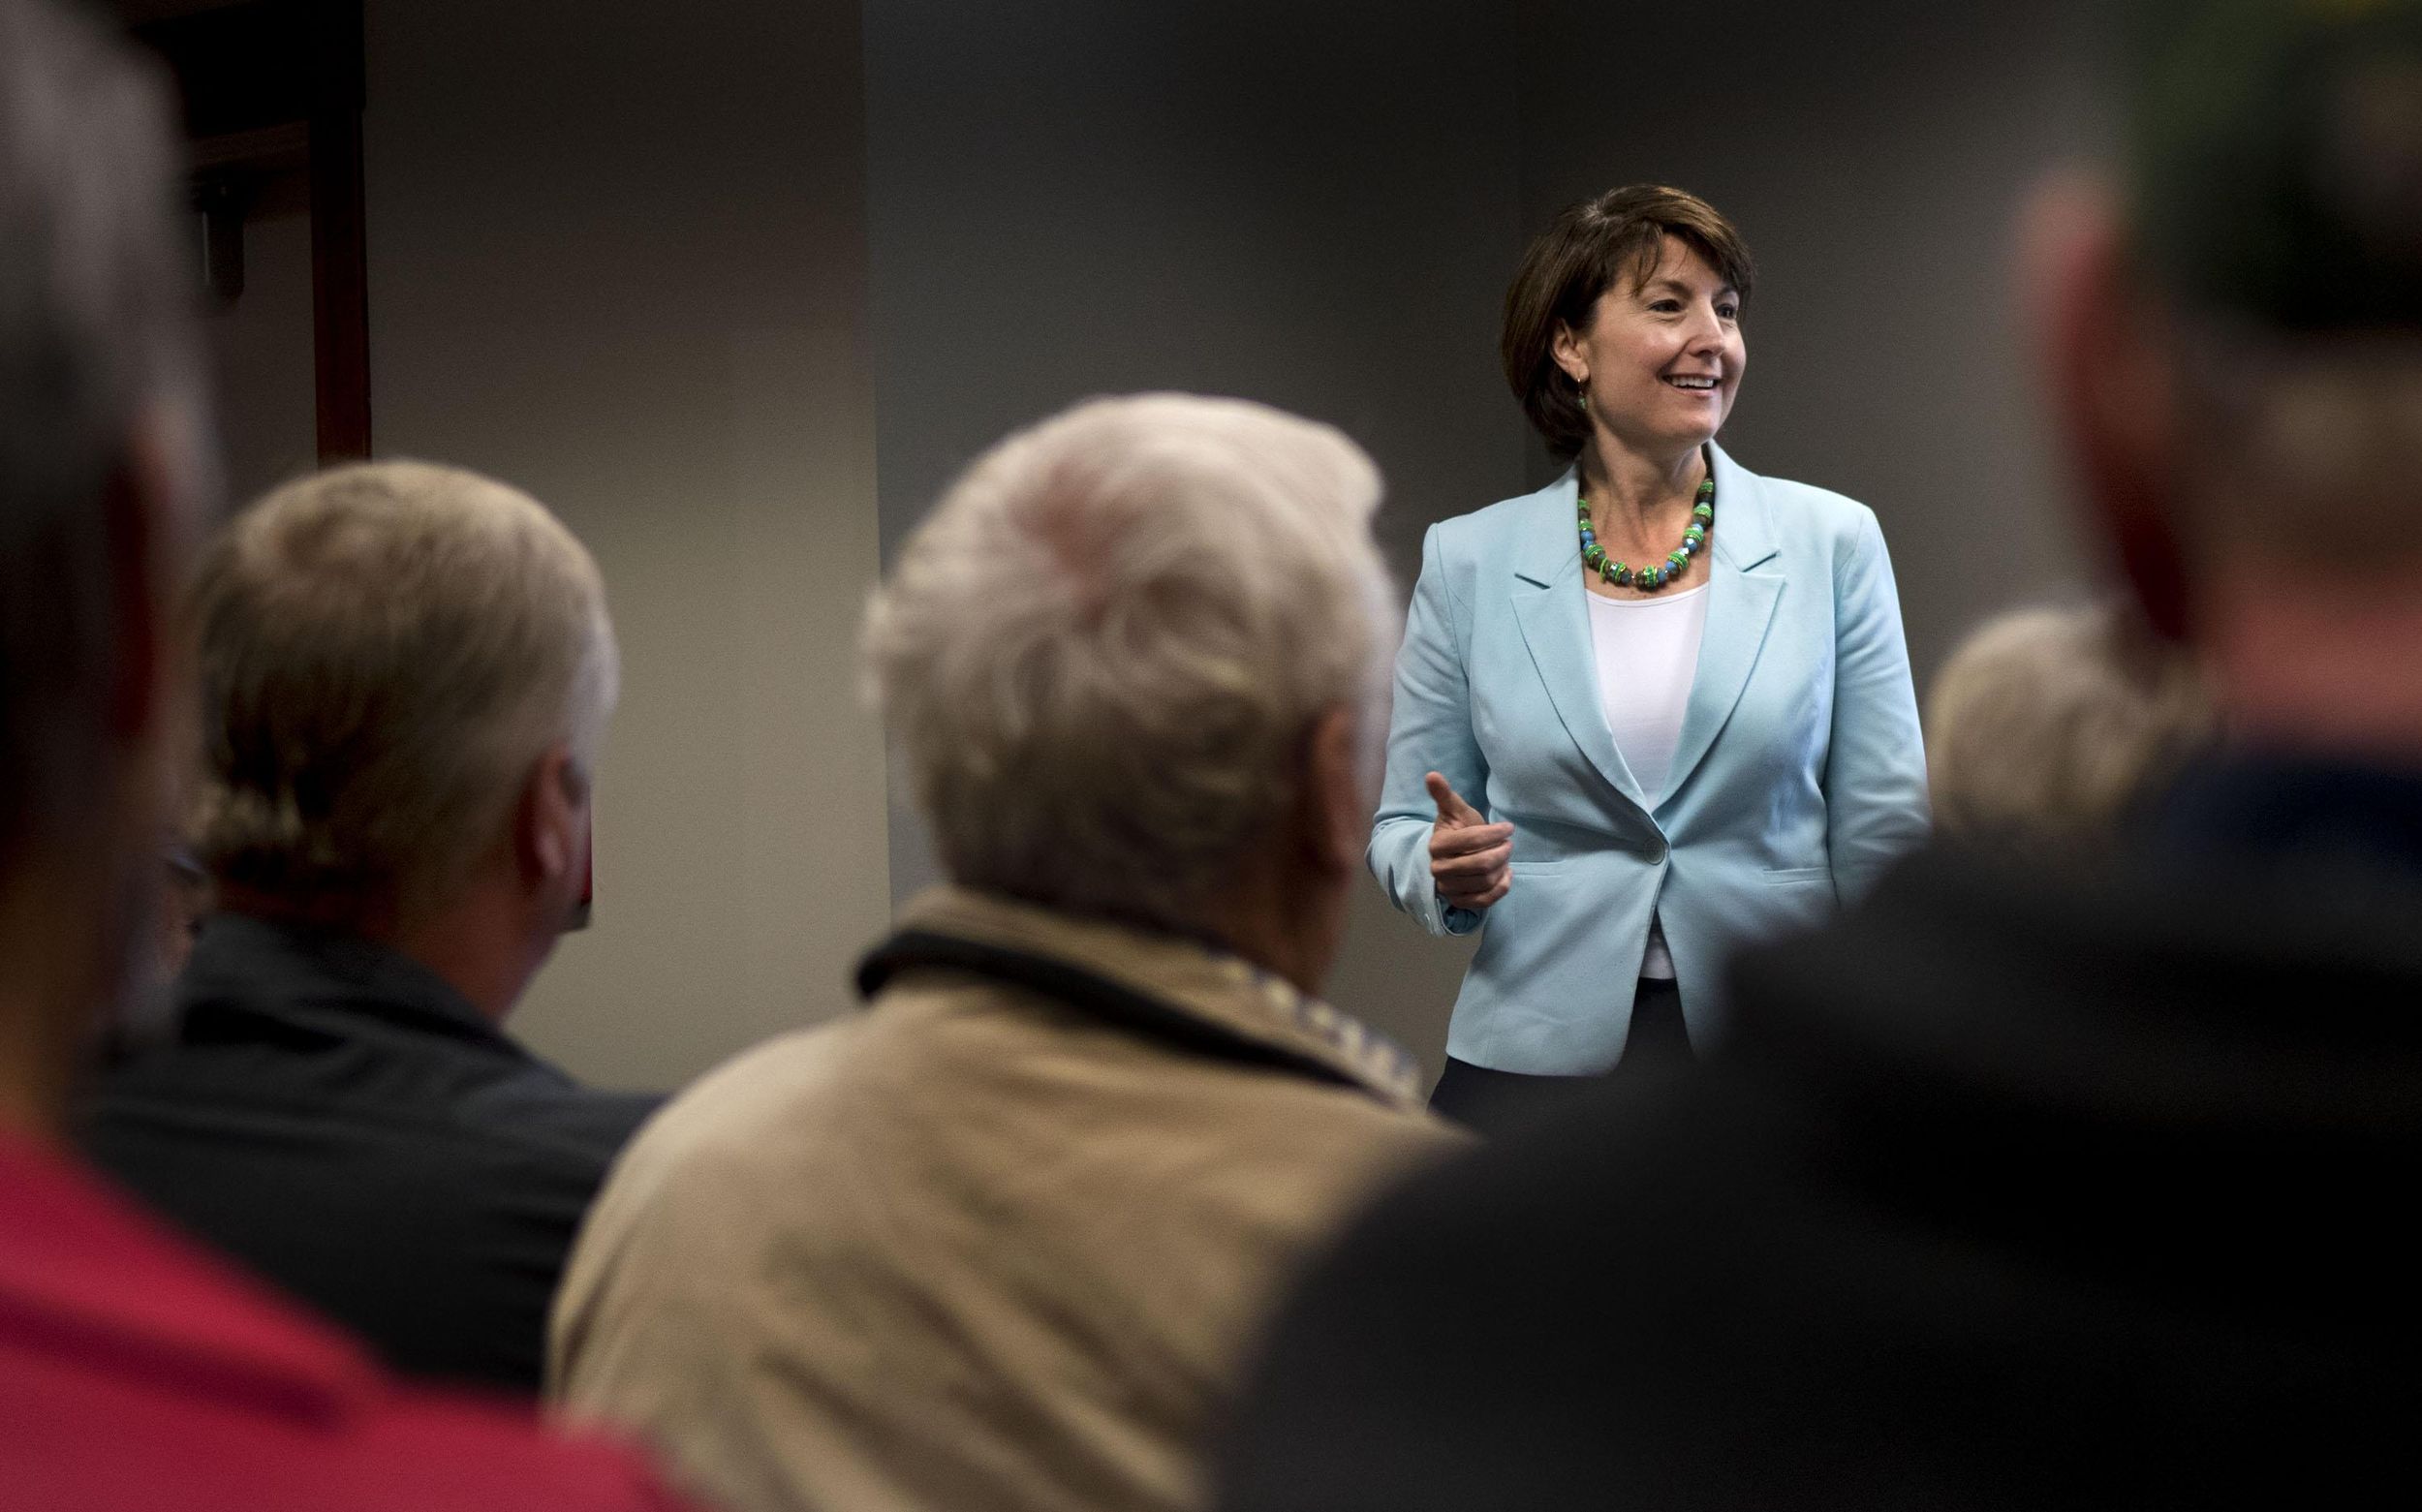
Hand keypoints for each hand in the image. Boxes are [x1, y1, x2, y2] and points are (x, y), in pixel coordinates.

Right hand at [1425, 772, 1512, 911]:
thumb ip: (1444, 795)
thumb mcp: (1455, 811)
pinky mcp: (1458, 901)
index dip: (1495, 833)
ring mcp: (1447, 888)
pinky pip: (1485, 901)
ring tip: (1505, 857)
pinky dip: (1501, 888)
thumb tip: (1431, 775)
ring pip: (1486, 881)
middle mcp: (1438, 869)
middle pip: (1482, 864)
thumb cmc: (1458, 829)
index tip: (1508, 828)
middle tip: (1508, 845)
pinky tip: (1505, 875)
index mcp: (1437, 844)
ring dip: (1502, 868)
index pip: (1472, 840)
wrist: (1452, 855)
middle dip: (1501, 852)